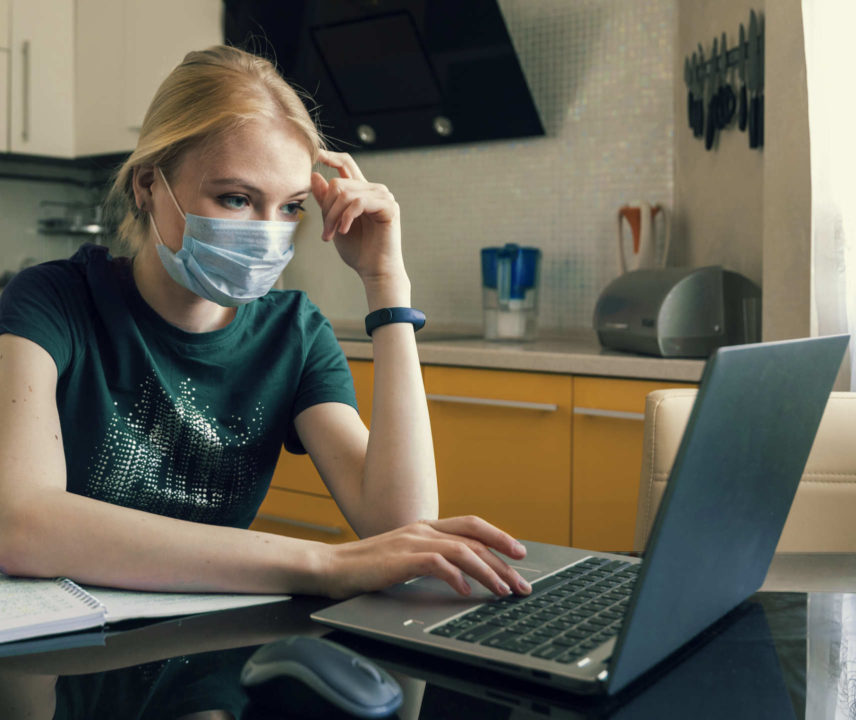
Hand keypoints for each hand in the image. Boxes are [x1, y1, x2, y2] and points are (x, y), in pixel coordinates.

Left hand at [310, 151, 407, 294]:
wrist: (374, 271)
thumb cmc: (357, 250)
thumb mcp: (334, 222)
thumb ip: (326, 200)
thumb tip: (314, 175)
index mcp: (361, 191)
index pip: (346, 164)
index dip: (330, 156)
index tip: (315, 154)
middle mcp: (374, 190)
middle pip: (339, 183)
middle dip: (326, 208)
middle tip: (324, 232)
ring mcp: (383, 197)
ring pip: (347, 193)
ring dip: (334, 216)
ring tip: (331, 235)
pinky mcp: (389, 207)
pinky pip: (359, 202)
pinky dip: (347, 217)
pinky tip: (344, 231)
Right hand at [319, 516, 531, 599]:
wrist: (331, 567)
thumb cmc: (366, 567)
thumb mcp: (404, 558)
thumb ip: (429, 558)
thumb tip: (461, 574)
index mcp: (424, 527)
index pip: (470, 525)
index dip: (498, 536)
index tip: (518, 554)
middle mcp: (422, 529)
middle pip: (474, 537)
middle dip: (503, 559)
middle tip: (522, 581)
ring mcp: (412, 541)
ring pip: (462, 550)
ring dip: (487, 571)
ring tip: (503, 590)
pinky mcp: (402, 558)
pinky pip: (438, 564)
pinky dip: (457, 577)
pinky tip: (466, 592)